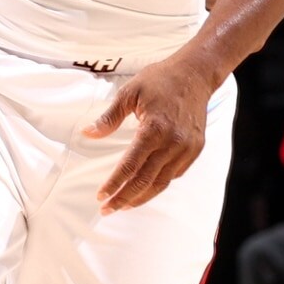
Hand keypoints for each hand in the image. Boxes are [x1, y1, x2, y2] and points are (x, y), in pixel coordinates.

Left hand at [85, 56, 217, 211]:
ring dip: (141, 197)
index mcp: (155, 128)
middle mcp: (173, 142)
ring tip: (124, 205)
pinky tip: (145, 188)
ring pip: (161, 182)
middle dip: (124, 198)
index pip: (130, 165)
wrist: (195, 74)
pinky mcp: (195, 149)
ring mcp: (187, 148)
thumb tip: (87, 133)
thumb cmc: (160, 79)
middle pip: (145, 180)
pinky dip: (159, 184)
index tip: (101, 196)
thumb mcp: (129, 92)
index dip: (114, 183)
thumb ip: (109, 118)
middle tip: (107, 209)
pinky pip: (175, 174)